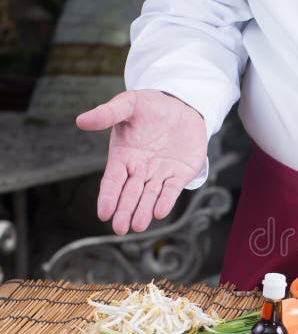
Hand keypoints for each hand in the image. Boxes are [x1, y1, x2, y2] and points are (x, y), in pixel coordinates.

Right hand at [76, 90, 206, 233]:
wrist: (182, 106)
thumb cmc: (150, 105)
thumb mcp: (128, 104)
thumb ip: (107, 113)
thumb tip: (80, 121)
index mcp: (123, 156)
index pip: (112, 181)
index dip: (108, 197)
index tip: (103, 213)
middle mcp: (140, 169)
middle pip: (130, 194)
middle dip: (124, 211)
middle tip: (119, 229)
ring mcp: (160, 174)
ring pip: (149, 197)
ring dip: (143, 211)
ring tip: (137, 226)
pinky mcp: (179, 174)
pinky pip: (171, 190)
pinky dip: (165, 201)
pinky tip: (160, 213)